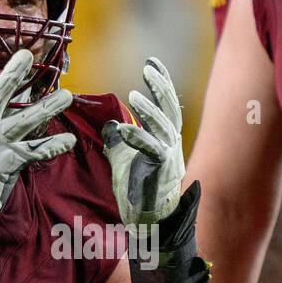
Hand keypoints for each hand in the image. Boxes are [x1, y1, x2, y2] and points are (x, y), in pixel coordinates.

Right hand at [0, 35, 76, 217]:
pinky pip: (37, 152)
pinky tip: (70, 140)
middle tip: (27, 55)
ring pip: (29, 119)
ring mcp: (1, 141)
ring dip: (49, 107)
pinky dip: (54, 147)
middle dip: (14, 72)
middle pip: (1, 93)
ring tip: (67, 96)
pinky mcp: (13, 160)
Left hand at [103, 57, 184, 225]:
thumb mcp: (122, 159)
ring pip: (164, 127)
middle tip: (148, 69)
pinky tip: (123, 128)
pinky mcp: (161, 172)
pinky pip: (152, 150)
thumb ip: (118, 139)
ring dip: (149, 109)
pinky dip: (138, 137)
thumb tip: (110, 123)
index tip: (152, 62)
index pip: (166, 104)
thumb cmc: (137, 189)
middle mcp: (171, 144)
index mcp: (165, 138)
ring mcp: (169, 157)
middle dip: (161, 87)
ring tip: (134, 94)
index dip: (161, 82)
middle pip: (171, 109)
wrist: (146, 220)